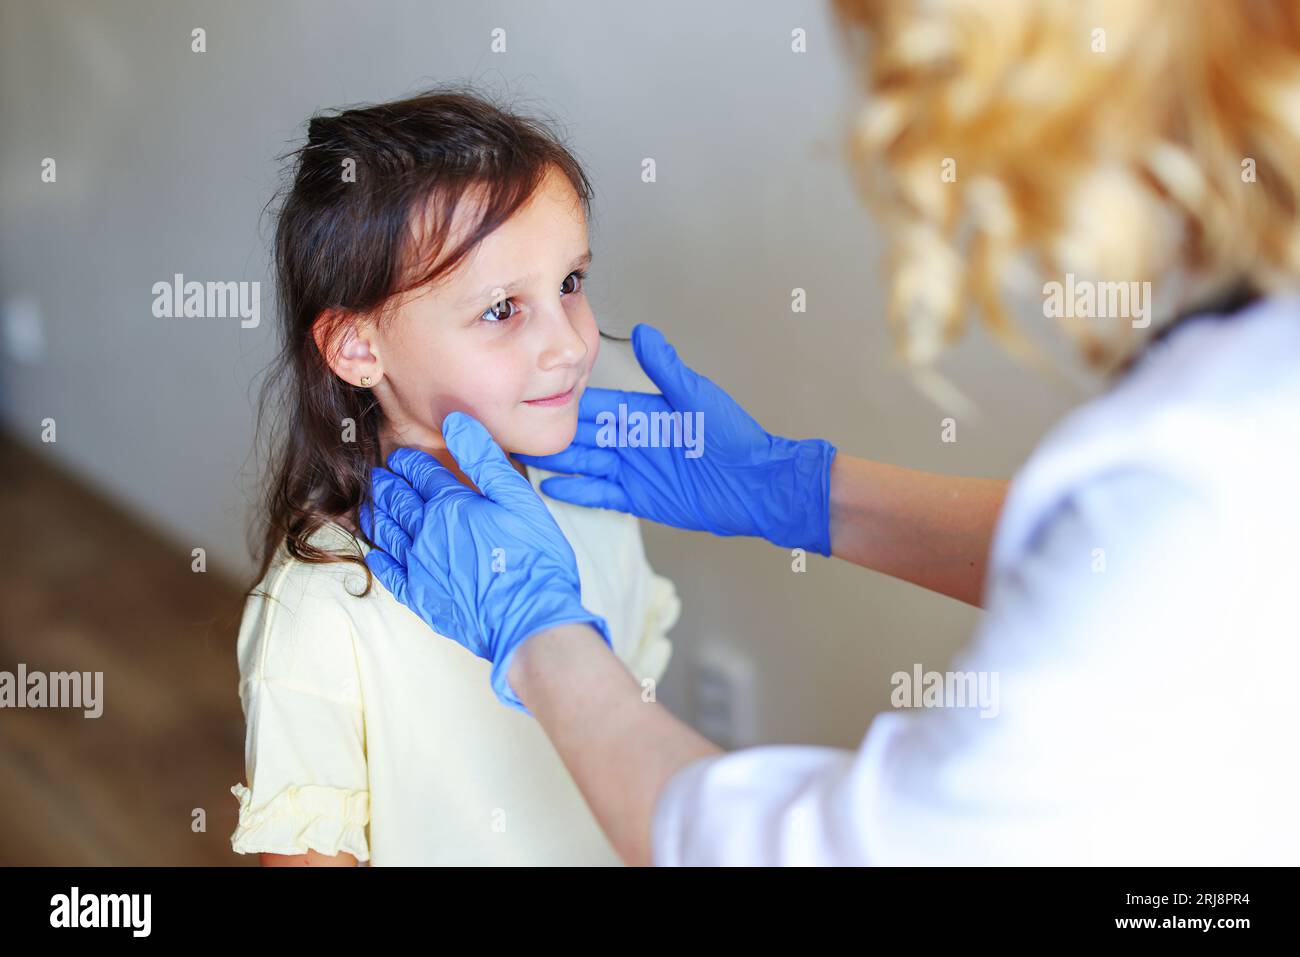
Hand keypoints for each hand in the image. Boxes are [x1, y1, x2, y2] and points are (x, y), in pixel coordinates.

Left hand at [361, 411, 611, 713]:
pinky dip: (380, 561)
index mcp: (451, 505)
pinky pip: (390, 575)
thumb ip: (485, 459)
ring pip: (387, 533)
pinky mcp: (422, 598)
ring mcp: (420, 567)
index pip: (422, 474)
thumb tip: (456, 422)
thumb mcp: (519, 499)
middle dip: (387, 485)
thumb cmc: (534, 559)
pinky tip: (376, 555)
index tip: (402, 457)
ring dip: (377, 516)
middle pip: (398, 501)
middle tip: (380, 477)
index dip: (410, 462)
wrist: (529, 620)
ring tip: (370, 506)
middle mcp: (426, 533)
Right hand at [516, 323, 837, 555]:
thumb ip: (665, 368)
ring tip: (524, 457)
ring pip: (584, 463)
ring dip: (557, 461)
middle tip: (515, 427)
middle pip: (583, 435)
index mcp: (644, 413)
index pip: (596, 405)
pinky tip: (551, 488)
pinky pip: (599, 495)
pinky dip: (576, 492)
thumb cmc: (735, 438)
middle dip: (552, 431)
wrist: (756, 484)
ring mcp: (632, 470)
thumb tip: (643, 332)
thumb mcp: (696, 396)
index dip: (567, 401)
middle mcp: (633, 440)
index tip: (537, 393)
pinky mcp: (637, 498)